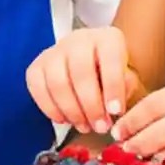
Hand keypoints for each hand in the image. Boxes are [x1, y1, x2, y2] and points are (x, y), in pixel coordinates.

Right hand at [26, 27, 140, 135]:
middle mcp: (79, 39)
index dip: (113, 86)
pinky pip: (38, 88)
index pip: (110, 58)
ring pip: (58, 82)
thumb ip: (125, 88)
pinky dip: (50, 109)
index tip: (116, 112)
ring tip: (85, 126)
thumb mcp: (127, 77)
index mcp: (106, 38)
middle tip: (101, 127)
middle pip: (80, 72)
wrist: (89, 63)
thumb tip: (113, 107)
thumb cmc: (111, 74)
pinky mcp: (36, 66)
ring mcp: (54, 51)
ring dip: (72, 111)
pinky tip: (65, 120)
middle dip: (91, 105)